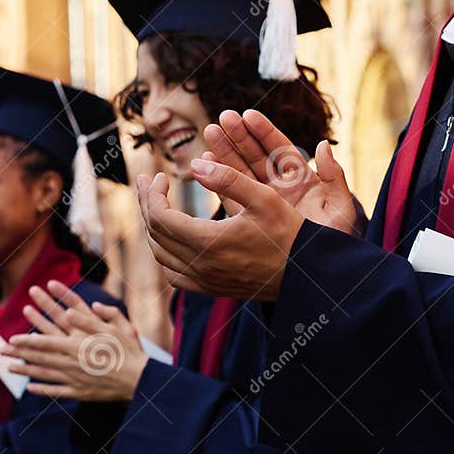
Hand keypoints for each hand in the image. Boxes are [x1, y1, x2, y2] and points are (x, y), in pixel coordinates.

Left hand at [2, 281, 147, 400]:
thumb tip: (70, 312)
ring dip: (25, 371)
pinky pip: (56, 392)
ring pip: (44, 375)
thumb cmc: (128, 351)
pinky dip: (42, 390)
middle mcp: (71, 363)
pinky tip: (30, 388)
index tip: (12, 339)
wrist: (139, 380)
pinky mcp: (80, 392)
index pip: (45, 342)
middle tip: (1, 352)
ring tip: (9, 368)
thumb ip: (91, 320)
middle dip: (19, 355)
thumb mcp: (113, 329)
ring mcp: (74, 380)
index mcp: (77, 346)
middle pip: (39, 358)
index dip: (27, 341)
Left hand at [138, 169, 299, 298]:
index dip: (153, 194)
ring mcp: (205, 281)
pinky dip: (165, 254)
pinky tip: (172, 238)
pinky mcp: (212, 289)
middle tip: (149, 183)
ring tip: (156, 206)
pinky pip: (174, 275)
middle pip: (155, 234)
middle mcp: (201, 266)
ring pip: (161, 256)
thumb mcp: (264, 197)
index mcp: (209, 242)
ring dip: (153, 229)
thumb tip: (195, 165)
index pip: (160, 217)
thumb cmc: (289, 233)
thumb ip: (228, 178)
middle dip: (147, 205)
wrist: (306, 274)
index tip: (160, 175)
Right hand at [206, 110, 358, 233]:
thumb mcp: (340, 210)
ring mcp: (263, 205)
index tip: (248, 115)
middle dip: (239, 136)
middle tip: (221, 118)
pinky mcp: (249, 221)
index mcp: (302, 182)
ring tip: (209, 132)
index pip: (280, 150)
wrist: (320, 276)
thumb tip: (322, 146)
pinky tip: (204, 166)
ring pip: (240, 173)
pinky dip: (217, 182)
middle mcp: (279, 190)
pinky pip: (231, 197)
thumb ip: (333, 177)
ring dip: (224, 153)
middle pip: (255, 156)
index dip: (264, 132)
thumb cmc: (335, 245)